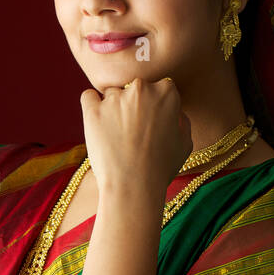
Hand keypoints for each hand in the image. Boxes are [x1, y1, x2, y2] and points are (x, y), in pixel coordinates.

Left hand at [80, 75, 191, 194]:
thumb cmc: (161, 169)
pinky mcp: (92, 110)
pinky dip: (92, 106)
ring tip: (116, 135)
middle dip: (134, 104)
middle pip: (135, 88)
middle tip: (133, 130)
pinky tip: (98, 123)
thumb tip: (174, 112)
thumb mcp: (185, 144)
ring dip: (113, 108)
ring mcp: (115, 98)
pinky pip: (89, 97)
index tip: (152, 122)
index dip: (156, 105)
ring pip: (112, 93)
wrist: (133, 187)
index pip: (160, 87)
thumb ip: (181, 120)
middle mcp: (141, 89)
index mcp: (166, 92)